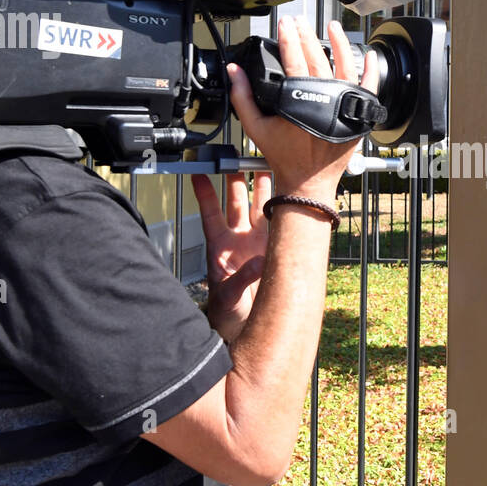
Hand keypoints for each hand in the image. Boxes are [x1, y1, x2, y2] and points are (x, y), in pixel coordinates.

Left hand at [193, 170, 271, 342]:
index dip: (205, 194)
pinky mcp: (272, 250)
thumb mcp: (229, 296)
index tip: (199, 173)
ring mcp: (255, 244)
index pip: (210, 214)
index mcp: (220, 247)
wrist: (244, 327)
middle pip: (236, 203)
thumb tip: (259, 262)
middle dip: (237, 180)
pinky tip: (288, 194)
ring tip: (264, 166)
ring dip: (261, 188)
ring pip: (257, 208)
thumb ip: (242, 278)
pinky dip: (283, 210)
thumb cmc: (227, 311)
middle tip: (238, 158)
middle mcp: (237, 240)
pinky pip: (278, 225)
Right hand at [228, 16, 378, 202]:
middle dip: (306, 36)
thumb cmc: (285, 157)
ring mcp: (343, 106)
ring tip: (333, 27)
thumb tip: (234, 72)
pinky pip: (368, 87)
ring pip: (344, 67)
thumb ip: (243, 98)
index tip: (284, 24)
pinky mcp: (357, 114)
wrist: (309, 181)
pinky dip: (370, 70)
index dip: (288, 39)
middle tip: (299, 22)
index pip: (293, 61)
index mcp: (299, 101)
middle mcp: (324, 100)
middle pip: (317, 59)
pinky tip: (368, 54)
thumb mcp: (255, 128)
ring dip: (339, 44)